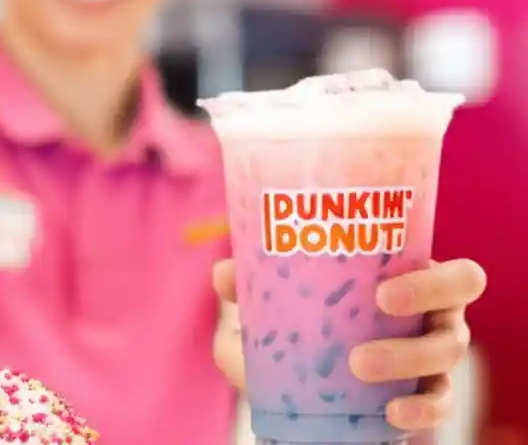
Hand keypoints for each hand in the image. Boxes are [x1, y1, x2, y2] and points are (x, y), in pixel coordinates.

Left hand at [211, 259, 487, 431]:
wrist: (305, 389)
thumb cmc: (303, 328)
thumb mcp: (277, 308)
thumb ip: (250, 291)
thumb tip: (224, 274)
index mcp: (410, 279)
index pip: (453, 272)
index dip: (433, 278)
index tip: (383, 290)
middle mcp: (434, 315)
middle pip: (459, 299)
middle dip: (425, 296)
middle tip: (380, 305)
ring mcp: (436, 357)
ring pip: (447, 352)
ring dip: (406, 356)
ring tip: (359, 364)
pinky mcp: (431, 397)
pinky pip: (440, 404)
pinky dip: (420, 408)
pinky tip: (392, 412)